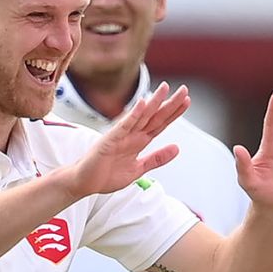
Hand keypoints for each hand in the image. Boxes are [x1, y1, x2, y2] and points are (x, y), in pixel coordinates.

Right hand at [69, 83, 189, 196]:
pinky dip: (133, 115)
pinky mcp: (110, 140)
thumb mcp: (139, 169)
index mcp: (139, 141)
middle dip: (170, 104)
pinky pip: (124, 125)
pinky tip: (143, 103)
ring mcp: (121, 136)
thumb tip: (176, 148)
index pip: (160, 124)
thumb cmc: (107, 175)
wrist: (86, 182)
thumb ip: (157, 158)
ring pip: (141, 116)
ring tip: (165, 89)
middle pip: (154, 117)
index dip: (173, 113)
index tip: (187, 101)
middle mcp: (132, 135)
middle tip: (184, 90)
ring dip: (154, 102)